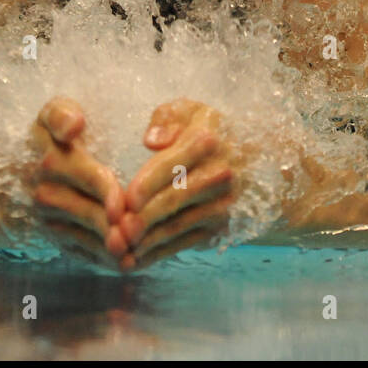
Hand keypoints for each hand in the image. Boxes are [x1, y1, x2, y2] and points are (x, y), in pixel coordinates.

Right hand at [29, 97, 128, 267]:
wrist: (16, 166)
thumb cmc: (50, 134)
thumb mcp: (52, 113)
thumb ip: (62, 114)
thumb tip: (75, 124)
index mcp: (53, 160)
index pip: (88, 178)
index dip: (108, 193)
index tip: (124, 206)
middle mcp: (46, 193)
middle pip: (89, 213)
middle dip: (114, 227)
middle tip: (138, 237)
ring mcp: (48, 219)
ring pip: (84, 236)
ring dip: (109, 248)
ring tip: (135, 254)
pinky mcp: (53, 236)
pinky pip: (78, 250)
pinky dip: (101, 259)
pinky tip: (124, 263)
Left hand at [116, 99, 236, 270]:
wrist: (248, 157)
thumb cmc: (203, 130)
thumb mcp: (188, 110)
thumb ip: (166, 119)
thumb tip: (151, 141)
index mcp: (205, 142)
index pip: (171, 165)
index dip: (147, 183)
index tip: (126, 199)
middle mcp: (218, 175)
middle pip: (174, 200)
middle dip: (144, 218)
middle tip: (119, 230)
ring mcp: (220, 204)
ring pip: (178, 226)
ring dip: (148, 240)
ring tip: (122, 248)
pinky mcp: (219, 226)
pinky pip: (185, 242)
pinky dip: (160, 253)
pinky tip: (137, 258)